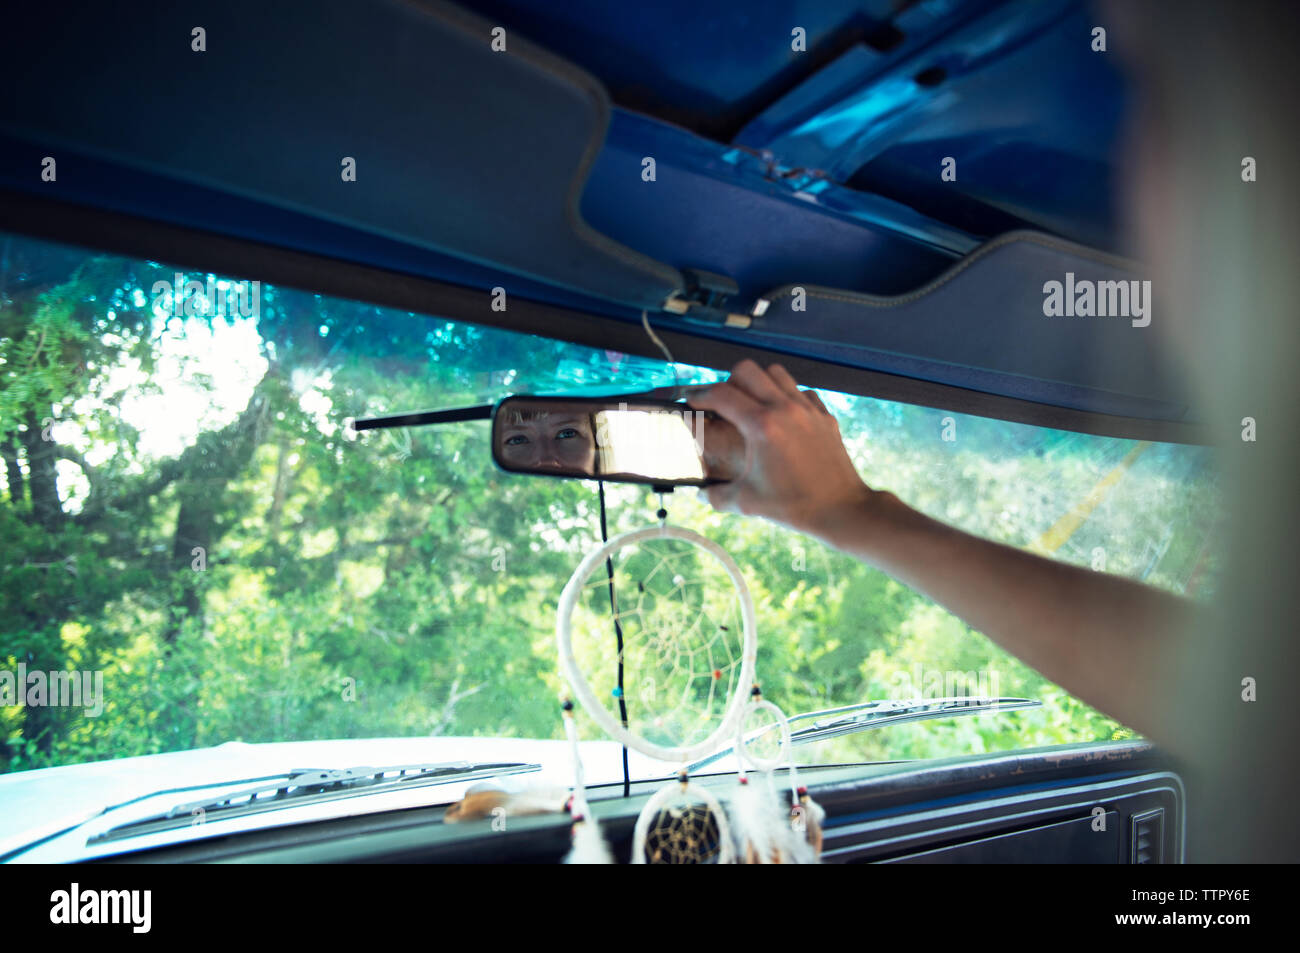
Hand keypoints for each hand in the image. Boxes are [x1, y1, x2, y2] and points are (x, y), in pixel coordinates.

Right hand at [688, 361, 874, 534]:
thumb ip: (715, 494)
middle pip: (747, 370)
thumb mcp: (747, 502)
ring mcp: (808, 409)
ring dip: (758, 383)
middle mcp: (785, 409)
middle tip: (722, 402)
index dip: (699, 395)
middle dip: (728, 381)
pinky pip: (801, 391)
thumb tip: (700, 492)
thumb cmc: (795, 506)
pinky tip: (782, 417)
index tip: (691, 401)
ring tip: (751, 404)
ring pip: (776, 373)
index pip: (721, 394)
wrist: (841, 509)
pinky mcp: (824, 416)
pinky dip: (786, 396)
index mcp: (762, 426)